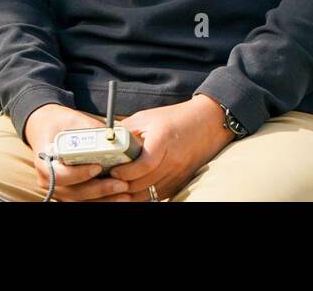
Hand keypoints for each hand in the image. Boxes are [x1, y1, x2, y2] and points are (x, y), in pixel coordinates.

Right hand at [24, 103, 129, 200]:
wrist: (47, 127)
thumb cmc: (59, 123)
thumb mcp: (72, 120)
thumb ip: (90, 128)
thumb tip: (113, 136)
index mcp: (44, 161)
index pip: (59, 175)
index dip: (78, 174)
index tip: (98, 167)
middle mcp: (48, 180)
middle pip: (74, 192)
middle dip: (99, 190)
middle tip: (122, 184)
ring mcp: (58, 189)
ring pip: (81, 200)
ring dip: (104, 199)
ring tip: (125, 193)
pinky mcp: (69, 193)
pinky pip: (86, 201)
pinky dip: (102, 199)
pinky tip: (119, 195)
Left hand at [95, 94, 235, 201]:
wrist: (208, 122)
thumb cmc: (174, 118)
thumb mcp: (147, 118)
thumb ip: (126, 131)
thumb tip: (104, 143)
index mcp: (163, 140)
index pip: (143, 165)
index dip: (124, 172)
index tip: (112, 170)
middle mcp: (173, 160)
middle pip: (143, 183)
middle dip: (123, 185)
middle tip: (108, 181)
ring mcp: (179, 174)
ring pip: (149, 193)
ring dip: (131, 193)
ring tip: (117, 187)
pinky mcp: (180, 182)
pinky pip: (158, 195)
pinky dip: (144, 195)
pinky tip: (133, 190)